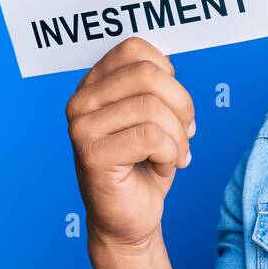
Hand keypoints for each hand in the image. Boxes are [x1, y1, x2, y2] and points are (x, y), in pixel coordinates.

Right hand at [65, 36, 196, 248]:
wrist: (129, 218)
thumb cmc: (145, 165)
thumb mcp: (155, 116)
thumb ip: (155, 87)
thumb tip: (169, 64)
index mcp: (95, 83)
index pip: (136, 49)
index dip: (169, 75)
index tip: (175, 106)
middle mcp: (81, 100)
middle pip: (149, 74)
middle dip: (182, 105)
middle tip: (186, 132)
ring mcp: (81, 127)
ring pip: (153, 108)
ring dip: (179, 137)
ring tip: (174, 156)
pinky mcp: (92, 154)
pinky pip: (151, 138)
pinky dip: (170, 155)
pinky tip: (162, 169)